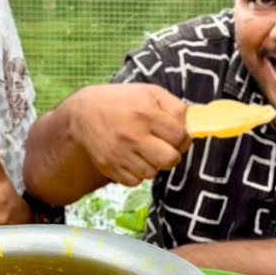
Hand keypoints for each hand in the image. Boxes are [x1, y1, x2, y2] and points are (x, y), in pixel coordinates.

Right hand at [68, 83, 190, 185]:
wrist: (83, 113)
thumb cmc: (122, 101)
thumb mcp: (150, 92)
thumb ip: (175, 107)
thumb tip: (192, 126)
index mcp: (146, 114)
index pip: (180, 137)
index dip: (183, 139)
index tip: (176, 136)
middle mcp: (133, 136)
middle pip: (170, 160)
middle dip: (171, 155)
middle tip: (163, 146)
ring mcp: (120, 154)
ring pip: (152, 173)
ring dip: (153, 164)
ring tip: (144, 150)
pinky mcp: (110, 167)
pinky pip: (135, 181)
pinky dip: (136, 173)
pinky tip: (131, 158)